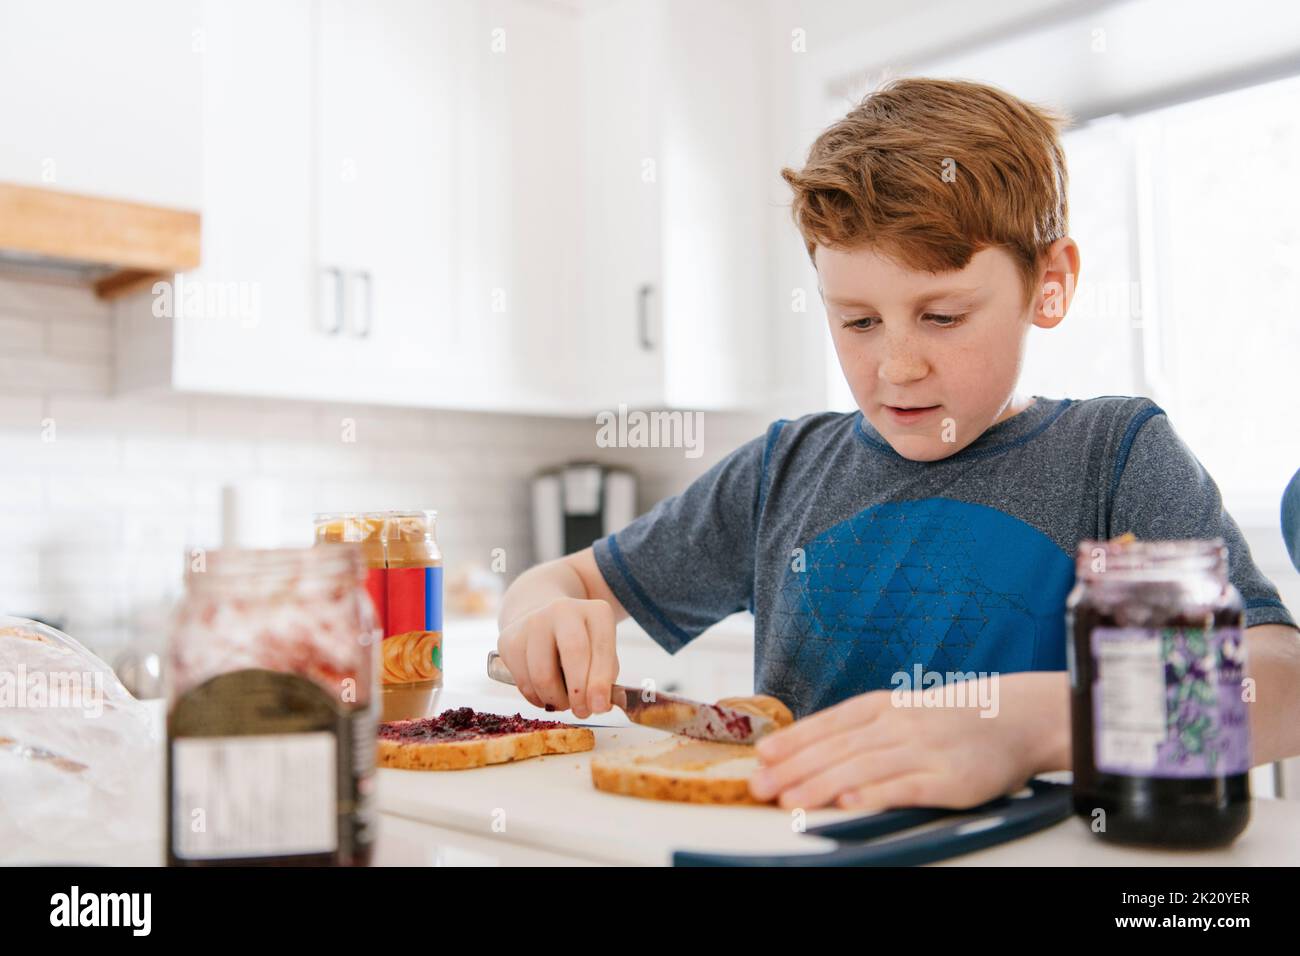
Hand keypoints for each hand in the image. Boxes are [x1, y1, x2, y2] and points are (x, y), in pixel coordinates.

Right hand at [496, 597, 619, 717]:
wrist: (543, 622)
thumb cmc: (581, 644)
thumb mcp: (601, 653)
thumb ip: (604, 677)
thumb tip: (598, 704)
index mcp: (595, 612)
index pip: (601, 647)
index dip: (600, 682)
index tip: (600, 707)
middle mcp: (563, 610)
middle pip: (573, 653)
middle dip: (578, 692)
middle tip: (582, 712)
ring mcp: (533, 622)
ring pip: (543, 674)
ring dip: (556, 700)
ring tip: (564, 703)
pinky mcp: (509, 640)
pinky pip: (522, 682)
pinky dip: (536, 698)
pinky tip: (546, 695)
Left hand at [748, 672, 1068, 810]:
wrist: (1016, 717)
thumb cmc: (949, 720)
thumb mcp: (899, 712)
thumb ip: (857, 729)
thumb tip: (803, 749)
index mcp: (882, 706)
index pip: (828, 723)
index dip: (793, 740)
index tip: (762, 757)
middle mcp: (898, 724)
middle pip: (838, 748)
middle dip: (795, 769)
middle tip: (760, 787)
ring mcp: (924, 750)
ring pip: (864, 768)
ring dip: (822, 785)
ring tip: (791, 802)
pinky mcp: (950, 778)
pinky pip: (907, 787)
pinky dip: (877, 795)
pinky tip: (852, 803)